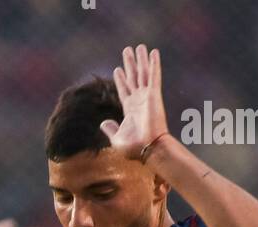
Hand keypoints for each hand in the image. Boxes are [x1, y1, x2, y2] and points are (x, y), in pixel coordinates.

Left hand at [101, 45, 168, 160]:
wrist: (149, 147)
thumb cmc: (134, 148)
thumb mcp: (117, 139)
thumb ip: (110, 129)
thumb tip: (103, 123)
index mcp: (130, 110)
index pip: (124, 90)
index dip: (121, 79)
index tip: (118, 69)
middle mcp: (138, 101)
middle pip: (133, 78)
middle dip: (130, 64)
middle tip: (127, 50)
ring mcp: (147, 96)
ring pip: (143, 73)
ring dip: (141, 60)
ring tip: (139, 47)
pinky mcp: (154, 94)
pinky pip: (154, 75)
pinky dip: (154, 64)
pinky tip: (153, 52)